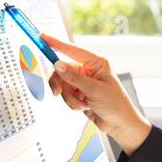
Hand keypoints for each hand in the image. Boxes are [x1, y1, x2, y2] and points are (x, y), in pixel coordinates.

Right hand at [41, 33, 152, 155]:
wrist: (119, 124)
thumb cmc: (116, 105)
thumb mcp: (94, 90)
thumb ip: (74, 77)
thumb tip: (58, 64)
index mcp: (96, 63)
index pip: (72, 50)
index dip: (56, 43)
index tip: (42, 37)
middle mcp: (88, 70)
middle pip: (62, 70)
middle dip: (60, 83)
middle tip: (57, 92)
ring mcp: (82, 82)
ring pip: (62, 84)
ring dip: (69, 97)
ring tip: (83, 104)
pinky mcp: (79, 93)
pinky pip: (65, 94)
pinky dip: (72, 103)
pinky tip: (84, 107)